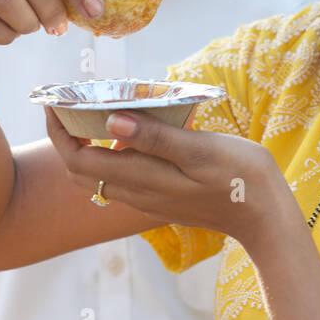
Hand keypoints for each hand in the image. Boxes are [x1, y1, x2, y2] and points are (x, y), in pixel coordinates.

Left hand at [44, 107, 291, 247]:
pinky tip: (129, 134)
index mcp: (143, 179)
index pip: (79, 160)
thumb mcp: (200, 149)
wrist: (266, 217)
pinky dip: (111, 156)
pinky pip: (122, 179)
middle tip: (68, 104)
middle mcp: (138, 194)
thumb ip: (155, 137)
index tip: (53, 102)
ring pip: (101, 177)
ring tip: (94, 112)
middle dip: (66, 138)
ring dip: (88, 147)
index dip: (59, 133)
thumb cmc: (240, 177)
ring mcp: (150, 200)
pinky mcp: (163, 199)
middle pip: (82, 171)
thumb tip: (110, 123)